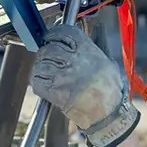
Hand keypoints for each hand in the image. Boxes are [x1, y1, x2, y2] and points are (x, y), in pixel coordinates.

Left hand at [30, 25, 139, 146]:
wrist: (108, 114)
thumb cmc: (109, 90)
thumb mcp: (106, 63)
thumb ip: (90, 50)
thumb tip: (76, 42)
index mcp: (88, 51)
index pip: (65, 32)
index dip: (54, 33)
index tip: (50, 36)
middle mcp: (75, 61)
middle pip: (49, 48)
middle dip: (46, 52)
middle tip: (47, 57)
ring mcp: (63, 76)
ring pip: (41, 64)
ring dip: (41, 67)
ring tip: (47, 72)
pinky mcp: (55, 92)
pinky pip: (37, 80)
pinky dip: (38, 82)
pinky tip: (45, 83)